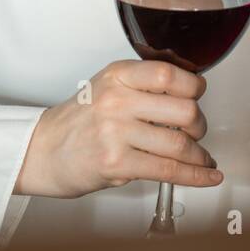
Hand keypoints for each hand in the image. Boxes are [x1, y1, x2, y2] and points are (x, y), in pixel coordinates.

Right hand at [14, 60, 222, 197]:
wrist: (43, 151)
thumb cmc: (78, 121)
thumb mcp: (106, 86)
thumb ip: (141, 86)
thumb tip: (188, 95)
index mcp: (118, 75)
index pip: (168, 74)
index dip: (194, 86)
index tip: (198, 94)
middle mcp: (117, 100)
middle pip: (183, 110)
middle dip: (199, 124)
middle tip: (197, 130)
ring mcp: (117, 133)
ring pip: (179, 143)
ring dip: (199, 154)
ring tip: (201, 157)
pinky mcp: (117, 164)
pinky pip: (169, 170)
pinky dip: (195, 176)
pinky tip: (206, 176)